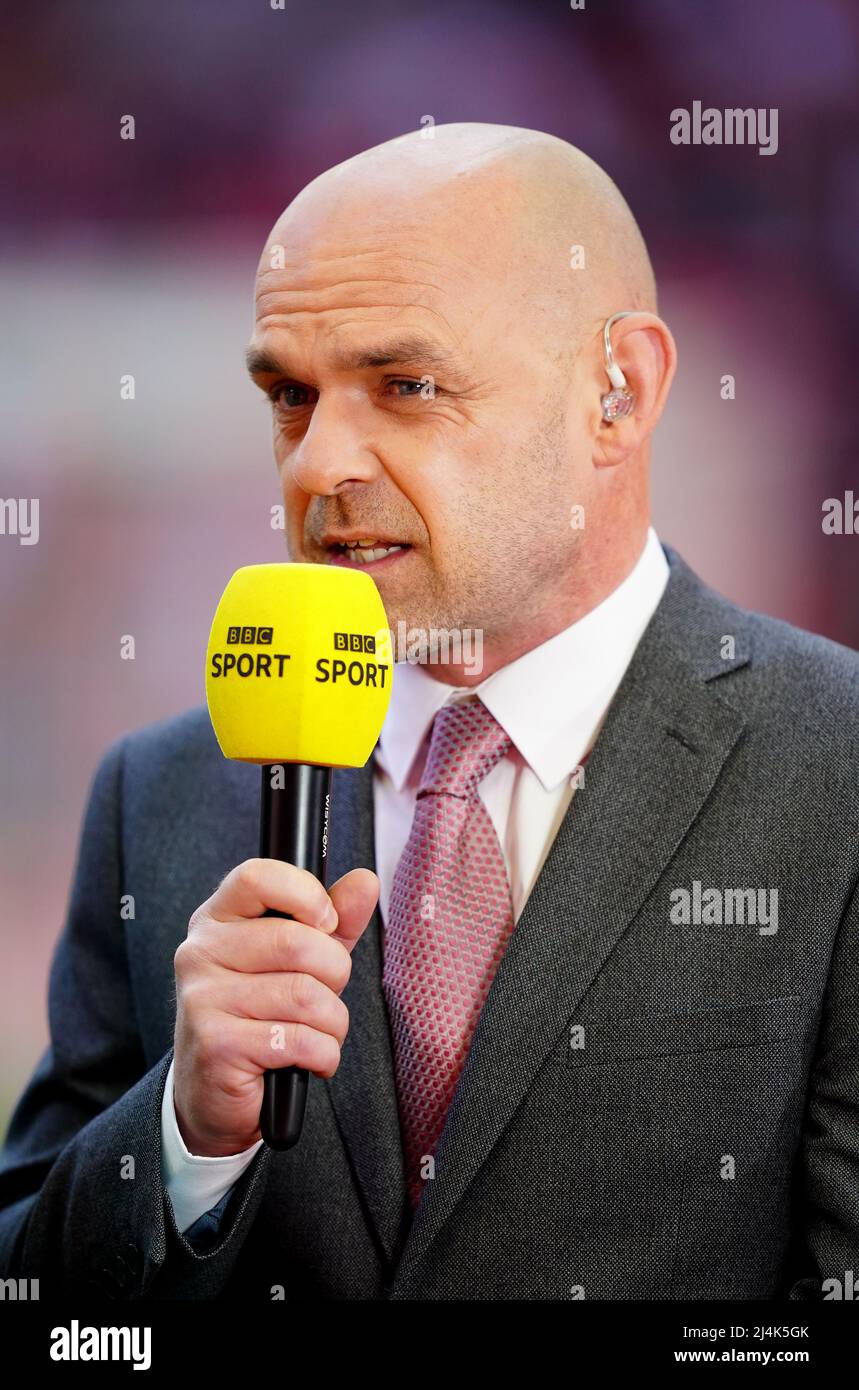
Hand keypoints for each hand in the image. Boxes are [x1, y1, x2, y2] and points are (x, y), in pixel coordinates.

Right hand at [172, 858, 378, 1155]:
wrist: (214, 1094)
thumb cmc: (262, 1016)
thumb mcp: (300, 961)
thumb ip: (333, 920)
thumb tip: (365, 880)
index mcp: (217, 919)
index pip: (257, 877)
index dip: (306, 895)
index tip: (327, 922)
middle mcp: (201, 952)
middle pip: (297, 942)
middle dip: (334, 975)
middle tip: (324, 996)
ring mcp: (203, 998)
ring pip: (306, 995)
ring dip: (332, 1023)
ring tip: (318, 1033)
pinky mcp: (216, 1044)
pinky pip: (299, 1040)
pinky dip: (322, 1055)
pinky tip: (308, 1061)